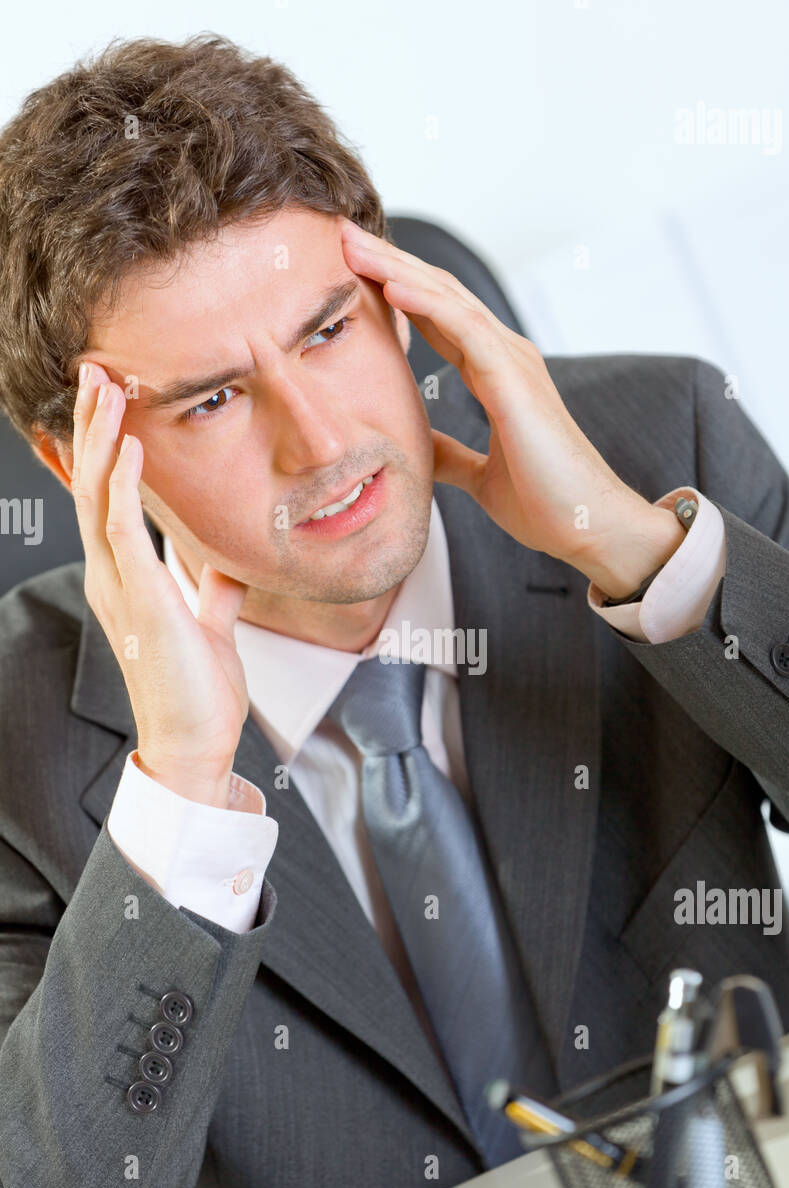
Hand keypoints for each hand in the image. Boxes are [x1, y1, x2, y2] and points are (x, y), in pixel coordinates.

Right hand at [71, 363, 249, 806]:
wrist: (193, 743)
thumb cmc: (196, 690)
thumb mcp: (207, 625)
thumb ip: (211, 591)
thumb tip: (223, 564)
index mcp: (126, 577)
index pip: (107, 497)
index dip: (106, 446)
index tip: (111, 400)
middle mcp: (113, 576)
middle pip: (93, 484)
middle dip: (95, 425)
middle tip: (96, 371)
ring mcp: (120, 588)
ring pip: (100, 498)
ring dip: (104, 440)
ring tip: (106, 390)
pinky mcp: (141, 603)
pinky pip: (124, 536)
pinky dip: (126, 490)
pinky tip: (132, 452)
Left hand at [340, 218, 683, 596]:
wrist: (589, 528)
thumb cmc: (547, 504)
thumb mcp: (480, 475)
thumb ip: (450, 454)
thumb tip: (418, 446)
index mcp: (496, 373)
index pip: (439, 318)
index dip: (397, 291)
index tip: (353, 272)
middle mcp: (506, 357)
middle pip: (439, 295)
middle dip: (390, 264)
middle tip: (343, 237)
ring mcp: (514, 363)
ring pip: (448, 300)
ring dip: (399, 270)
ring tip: (355, 246)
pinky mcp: (515, 382)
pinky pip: (466, 331)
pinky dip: (428, 305)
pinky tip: (393, 287)